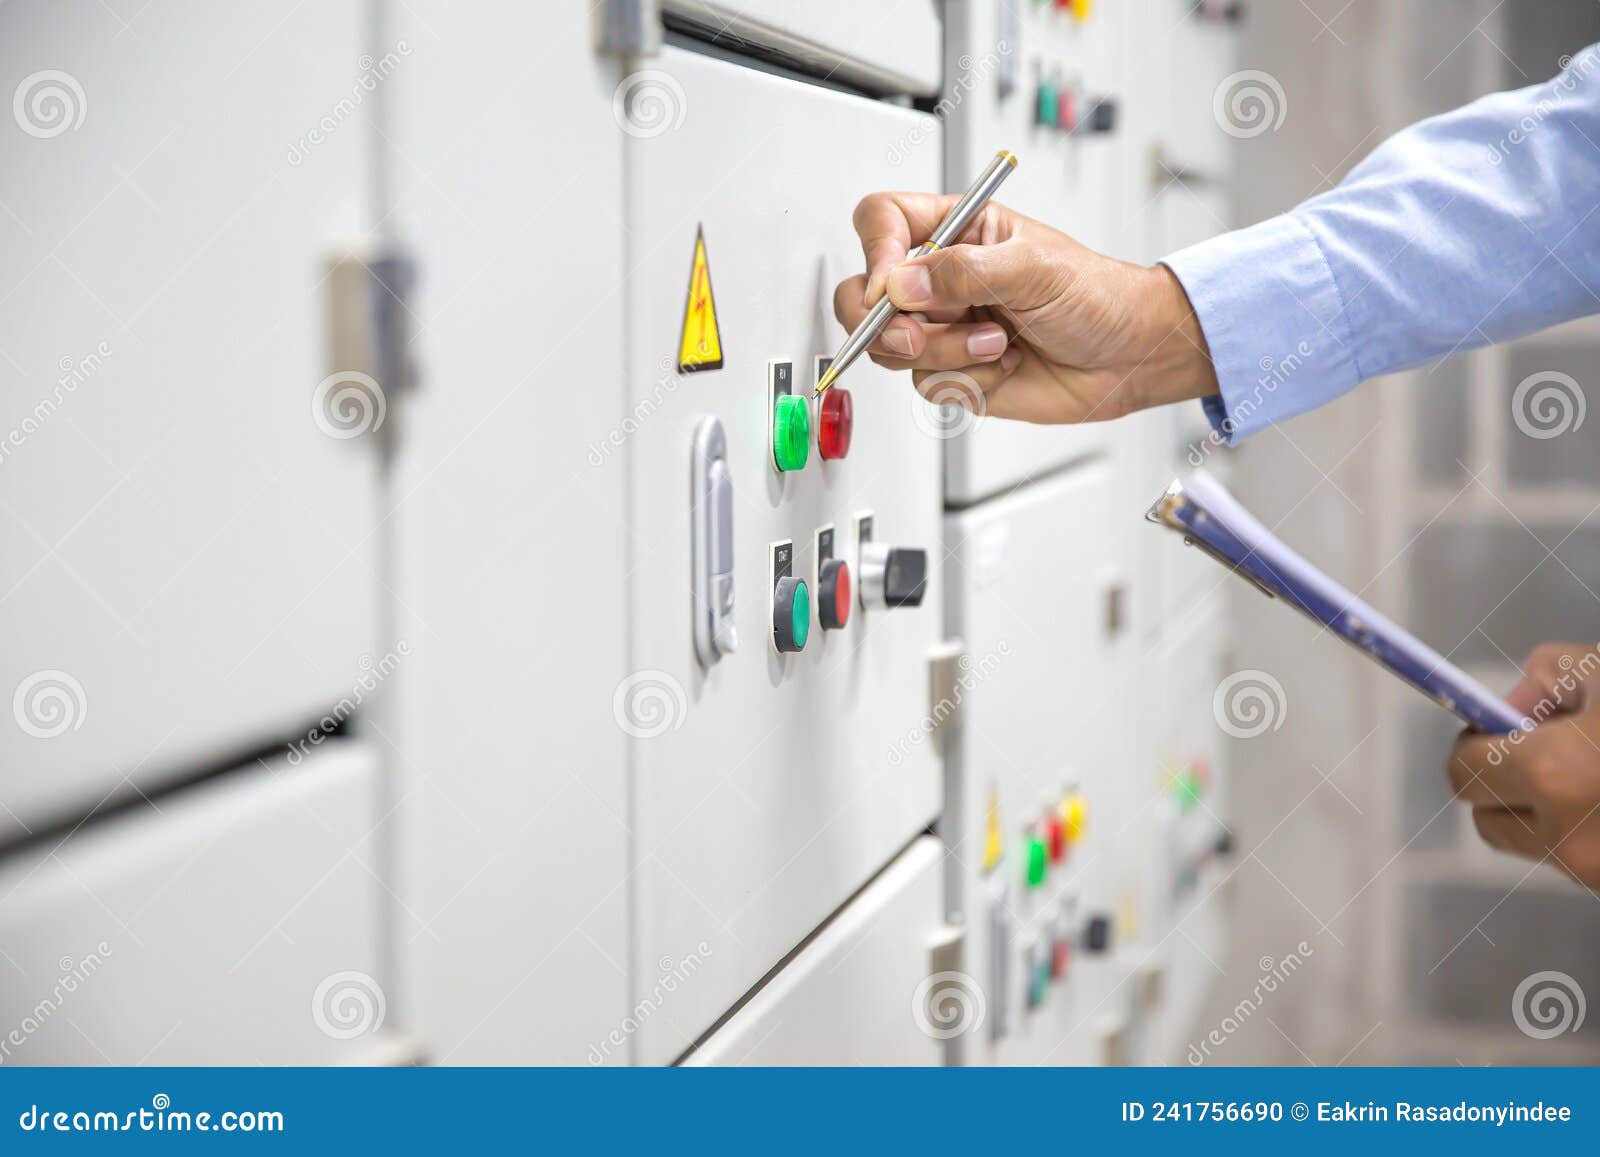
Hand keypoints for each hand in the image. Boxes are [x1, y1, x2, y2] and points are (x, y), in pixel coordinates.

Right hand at [833, 192, 1218, 421]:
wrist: (1128, 357)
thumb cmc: (1095, 296)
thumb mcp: (1033, 269)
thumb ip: (963, 273)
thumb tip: (902, 284)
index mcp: (955, 231)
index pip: (882, 222)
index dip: (875, 250)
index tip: (893, 282)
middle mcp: (939, 278)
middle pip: (864, 294)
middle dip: (882, 322)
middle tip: (915, 335)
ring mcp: (943, 326)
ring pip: (892, 347)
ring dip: (944, 353)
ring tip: (997, 343)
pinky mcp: (953, 370)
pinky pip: (925, 382)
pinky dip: (966, 379)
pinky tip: (1005, 364)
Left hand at [1447, 643, 1599, 888]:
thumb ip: (1542, 681)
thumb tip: (1506, 711)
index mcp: (1555, 776)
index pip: (1463, 774)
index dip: (1472, 746)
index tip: (1492, 729)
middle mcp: (1570, 841)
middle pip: (1487, 820)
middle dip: (1503, 784)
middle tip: (1544, 750)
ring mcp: (1598, 877)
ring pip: (1534, 844)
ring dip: (1545, 812)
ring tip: (1588, 772)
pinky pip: (1580, 859)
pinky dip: (1586, 831)